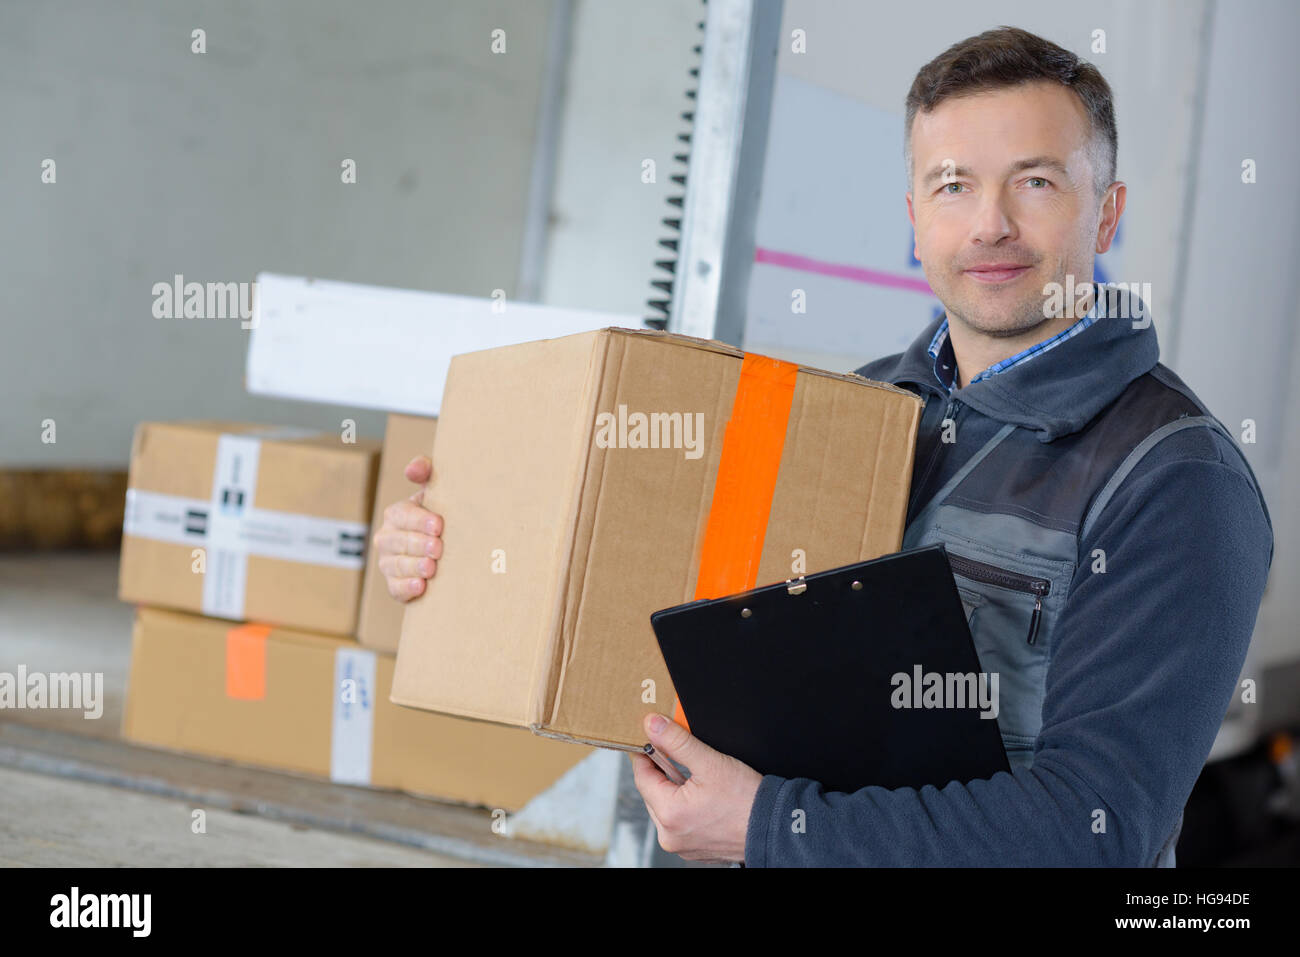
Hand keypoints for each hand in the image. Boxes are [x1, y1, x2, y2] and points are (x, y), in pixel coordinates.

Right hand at [371, 455, 442, 601]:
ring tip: (431, 568)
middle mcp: (387, 538)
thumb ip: (426, 473)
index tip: (439, 525)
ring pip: (396, 565)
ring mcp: (388, 563)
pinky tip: (421, 586)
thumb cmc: (441, 516)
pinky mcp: (395, 586)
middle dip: (419, 544)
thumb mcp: (435, 492)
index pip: (402, 515)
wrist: (449, 552)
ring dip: (414, 566)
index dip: (419, 520)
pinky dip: (407, 588)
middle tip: (438, 548)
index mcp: (397, 515)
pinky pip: (395, 588)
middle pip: (399, 541)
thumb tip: (413, 468)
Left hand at [631, 712, 762, 862]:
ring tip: (700, 783)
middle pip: (653, 793)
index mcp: (669, 814)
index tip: (651, 740)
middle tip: (683, 759)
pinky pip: (681, 823)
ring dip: (676, 791)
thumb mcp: (710, 762)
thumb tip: (652, 725)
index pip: (642, 776)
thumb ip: (677, 742)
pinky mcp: (694, 850)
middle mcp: (670, 836)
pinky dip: (687, 809)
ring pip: (666, 808)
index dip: (646, 754)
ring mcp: (682, 846)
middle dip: (664, 773)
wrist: (774, 828)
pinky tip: (705, 800)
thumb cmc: (747, 799)